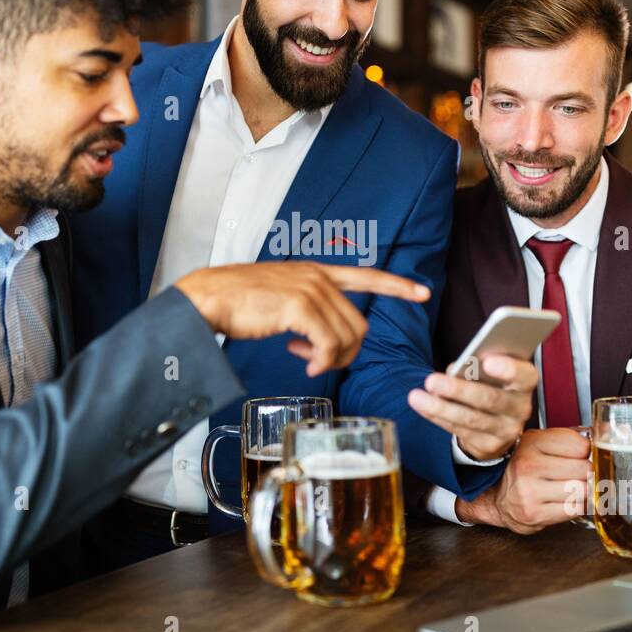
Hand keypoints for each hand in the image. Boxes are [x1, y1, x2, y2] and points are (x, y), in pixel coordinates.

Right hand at [175, 262, 429, 377]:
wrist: (209, 297)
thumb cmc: (238, 301)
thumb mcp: (280, 295)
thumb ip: (305, 307)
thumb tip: (318, 336)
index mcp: (316, 271)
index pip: (366, 275)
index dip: (396, 285)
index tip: (421, 293)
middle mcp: (318, 277)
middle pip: (359, 323)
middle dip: (346, 351)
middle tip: (318, 360)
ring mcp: (310, 290)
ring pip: (346, 337)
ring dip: (329, 359)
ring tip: (305, 359)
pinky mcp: (299, 306)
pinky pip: (328, 345)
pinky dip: (320, 360)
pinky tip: (302, 360)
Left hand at [406, 354, 536, 460]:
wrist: (498, 423)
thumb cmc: (491, 386)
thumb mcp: (491, 374)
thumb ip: (479, 369)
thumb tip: (455, 372)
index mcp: (525, 383)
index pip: (525, 375)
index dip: (508, 368)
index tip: (487, 361)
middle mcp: (520, 408)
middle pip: (490, 399)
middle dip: (458, 390)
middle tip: (431, 381)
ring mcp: (506, 430)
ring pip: (471, 418)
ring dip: (441, 407)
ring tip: (417, 397)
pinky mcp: (489, 446)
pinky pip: (460, 431)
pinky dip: (439, 417)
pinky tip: (424, 407)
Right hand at [454, 427, 590, 533]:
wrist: (498, 498)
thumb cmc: (525, 470)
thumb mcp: (541, 444)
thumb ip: (571, 438)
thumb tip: (611, 432)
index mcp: (531, 443)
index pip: (580, 445)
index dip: (586, 452)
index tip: (580, 456)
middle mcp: (528, 465)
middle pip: (584, 469)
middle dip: (586, 473)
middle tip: (577, 474)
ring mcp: (530, 491)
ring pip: (582, 491)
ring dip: (581, 491)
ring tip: (569, 488)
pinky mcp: (535, 514)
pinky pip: (574, 510)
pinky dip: (574, 506)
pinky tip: (563, 501)